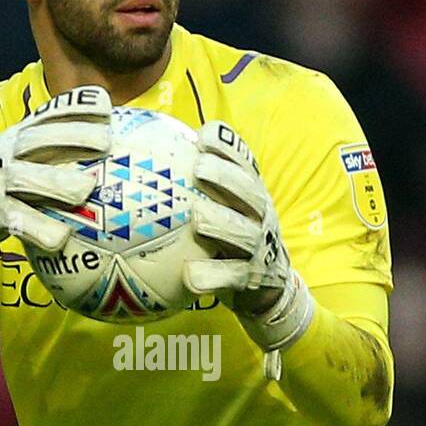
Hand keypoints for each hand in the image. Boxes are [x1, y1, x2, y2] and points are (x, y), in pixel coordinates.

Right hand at [0, 86, 110, 313]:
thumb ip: (61, 151)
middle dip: (71, 135)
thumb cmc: (9, 184)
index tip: (107, 107)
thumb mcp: (30, 159)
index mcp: (22, 134)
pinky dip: (37, 228)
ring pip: (26, 178)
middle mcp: (9, 150)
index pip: (51, 114)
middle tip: (105, 141)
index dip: (76, 108)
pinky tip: (60, 238)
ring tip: (85, 189)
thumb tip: (118, 153)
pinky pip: (15, 218)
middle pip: (40, 138)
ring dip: (56, 182)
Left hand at [181, 120, 314, 378]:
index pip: (245, 165)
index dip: (228, 148)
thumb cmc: (234, 244)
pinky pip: (233, 277)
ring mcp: (259, 249)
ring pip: (244, 234)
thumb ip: (203, 191)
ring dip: (221, 223)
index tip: (203, 134)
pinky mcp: (253, 280)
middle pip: (250, 193)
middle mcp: (261, 218)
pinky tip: (191, 276)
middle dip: (227, 177)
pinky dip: (213, 276)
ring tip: (197, 217)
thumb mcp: (228, 212)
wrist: (269, 290)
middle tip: (199, 167)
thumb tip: (155, 163)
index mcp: (254, 196)